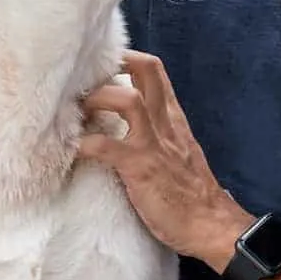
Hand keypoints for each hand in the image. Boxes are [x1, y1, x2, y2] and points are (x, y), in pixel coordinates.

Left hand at [78, 51, 253, 271]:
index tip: (102, 62)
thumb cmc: (191, 190)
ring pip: (128, 100)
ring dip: (97, 99)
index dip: (127, 57)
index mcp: (172, 116)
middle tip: (84, 74)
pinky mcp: (140, 168)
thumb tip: (132, 118)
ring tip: (75, 110)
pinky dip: (84, 144)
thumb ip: (159, 127)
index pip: (154, 70)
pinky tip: (71, 149)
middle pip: (146, 70)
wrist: (209, 222)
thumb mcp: (179, 146)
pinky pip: (107, 147)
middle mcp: (164, 121)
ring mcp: (153, 143)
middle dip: (114, 62)